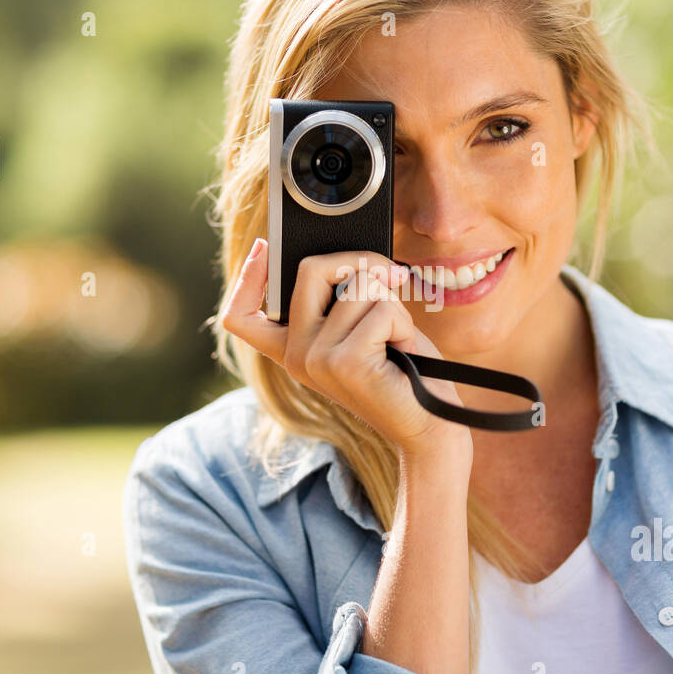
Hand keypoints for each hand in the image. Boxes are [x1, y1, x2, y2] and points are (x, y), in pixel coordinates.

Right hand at [221, 238, 473, 462]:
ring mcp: (314, 358)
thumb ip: (344, 296)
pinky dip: (404, 322)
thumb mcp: (363, 328)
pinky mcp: (344, 362)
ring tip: (397, 339)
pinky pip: (382, 307)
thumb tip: (354, 256)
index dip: (247, 276)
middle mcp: (295, 355)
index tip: (262, 248)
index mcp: (292, 349)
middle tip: (391, 277)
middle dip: (359, 260)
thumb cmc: (403, 371)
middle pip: (310, 270)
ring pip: (359, 284)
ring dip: (393, 303)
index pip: (242, 315)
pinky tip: (404, 351)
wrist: (430, 426)